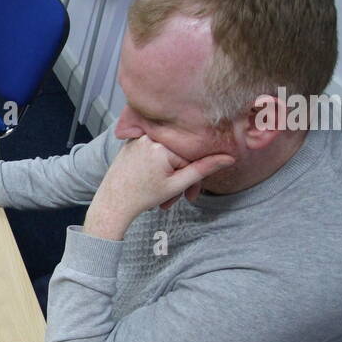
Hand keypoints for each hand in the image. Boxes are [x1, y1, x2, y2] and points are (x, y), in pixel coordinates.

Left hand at [84, 136, 233, 238]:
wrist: (112, 204)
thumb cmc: (142, 197)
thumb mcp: (177, 184)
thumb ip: (203, 169)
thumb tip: (229, 157)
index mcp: (162, 145)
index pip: (190, 158)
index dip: (193, 180)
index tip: (191, 197)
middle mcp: (149, 136)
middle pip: (177, 156)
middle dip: (179, 179)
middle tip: (175, 201)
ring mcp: (138, 138)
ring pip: (165, 155)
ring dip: (167, 175)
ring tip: (160, 195)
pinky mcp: (131, 142)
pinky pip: (152, 151)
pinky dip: (156, 166)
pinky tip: (150, 181)